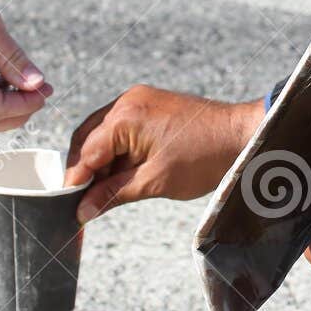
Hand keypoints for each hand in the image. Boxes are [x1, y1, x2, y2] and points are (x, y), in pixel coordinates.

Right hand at [65, 87, 265, 222]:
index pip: (86, 152)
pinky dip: (117, 150)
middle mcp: (126, 101)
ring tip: (101, 190)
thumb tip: (83, 210)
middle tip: (81, 200)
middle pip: (88, 138)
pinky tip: (120, 172)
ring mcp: (139, 100)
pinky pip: (121, 127)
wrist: (243, 136)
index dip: (76, 180)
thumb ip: (113, 194)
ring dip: (100, 161)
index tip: (68, 204)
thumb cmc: (204, 158)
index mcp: (125, 117)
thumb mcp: (154, 182)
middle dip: (84, 169)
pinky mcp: (151, 104)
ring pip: (103, 133)